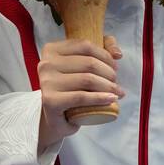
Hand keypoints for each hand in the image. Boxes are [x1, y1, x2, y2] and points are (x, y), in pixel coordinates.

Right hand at [37, 35, 123, 150]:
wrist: (56, 119)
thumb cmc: (71, 89)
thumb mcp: (85, 65)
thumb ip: (104, 48)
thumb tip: (117, 53)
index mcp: (52, 50)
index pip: (85, 45)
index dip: (105, 55)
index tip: (115, 67)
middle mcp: (46, 64)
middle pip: (88, 63)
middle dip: (109, 73)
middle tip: (116, 83)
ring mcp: (47, 82)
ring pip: (87, 79)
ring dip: (108, 86)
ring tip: (117, 93)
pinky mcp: (50, 101)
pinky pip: (81, 97)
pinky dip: (100, 98)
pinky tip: (111, 99)